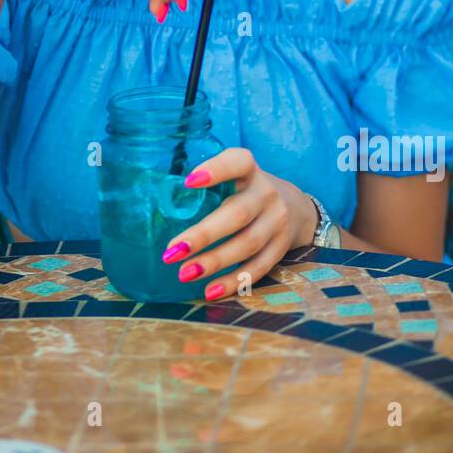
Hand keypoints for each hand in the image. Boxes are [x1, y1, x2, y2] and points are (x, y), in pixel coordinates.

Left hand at [162, 147, 318, 299]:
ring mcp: (277, 223)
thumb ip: (206, 184)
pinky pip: (258, 268)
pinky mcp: (281, 248)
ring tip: (184, 273)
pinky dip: (234, 281)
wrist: (296, 208)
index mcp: (250, 171)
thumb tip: (156, 200)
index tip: (188, 181)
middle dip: (203, 235)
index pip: (238, 162)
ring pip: (247, 244)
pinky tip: (210, 290)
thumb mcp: (235, 177)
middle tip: (172, 251)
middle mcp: (267, 194)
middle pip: (237, 214)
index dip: (216, 170)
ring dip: (214, 261)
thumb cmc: (246, 191)